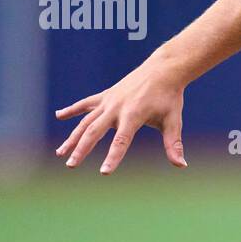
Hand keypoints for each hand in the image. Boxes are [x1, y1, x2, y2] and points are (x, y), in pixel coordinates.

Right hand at [54, 61, 186, 173]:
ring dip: (73, 137)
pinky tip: (59, 115)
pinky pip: (86, 103)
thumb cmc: (169, 97)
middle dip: (82, 149)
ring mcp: (109, 100)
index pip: (121, 141)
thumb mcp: (173, 121)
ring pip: (86, 120)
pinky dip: (73, 109)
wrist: (163, 70)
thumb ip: (174, 144)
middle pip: (94, 131)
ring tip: (60, 153)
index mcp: (133, 115)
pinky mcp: (106, 95)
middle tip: (70, 165)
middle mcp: (117, 107)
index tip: (104, 172)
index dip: (113, 157)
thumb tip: (181, 165)